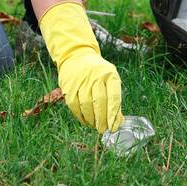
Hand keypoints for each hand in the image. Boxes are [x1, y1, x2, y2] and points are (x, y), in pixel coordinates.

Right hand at [38, 1, 122, 133]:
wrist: (77, 56)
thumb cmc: (98, 72)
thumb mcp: (110, 80)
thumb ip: (115, 100)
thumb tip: (118, 122)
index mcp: (109, 74)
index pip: (113, 96)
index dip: (114, 114)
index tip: (114, 127)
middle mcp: (95, 76)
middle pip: (99, 102)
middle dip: (102, 120)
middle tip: (103, 130)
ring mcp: (81, 81)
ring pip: (86, 105)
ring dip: (91, 120)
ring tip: (95, 126)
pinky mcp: (69, 86)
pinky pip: (74, 106)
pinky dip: (80, 116)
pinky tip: (85, 121)